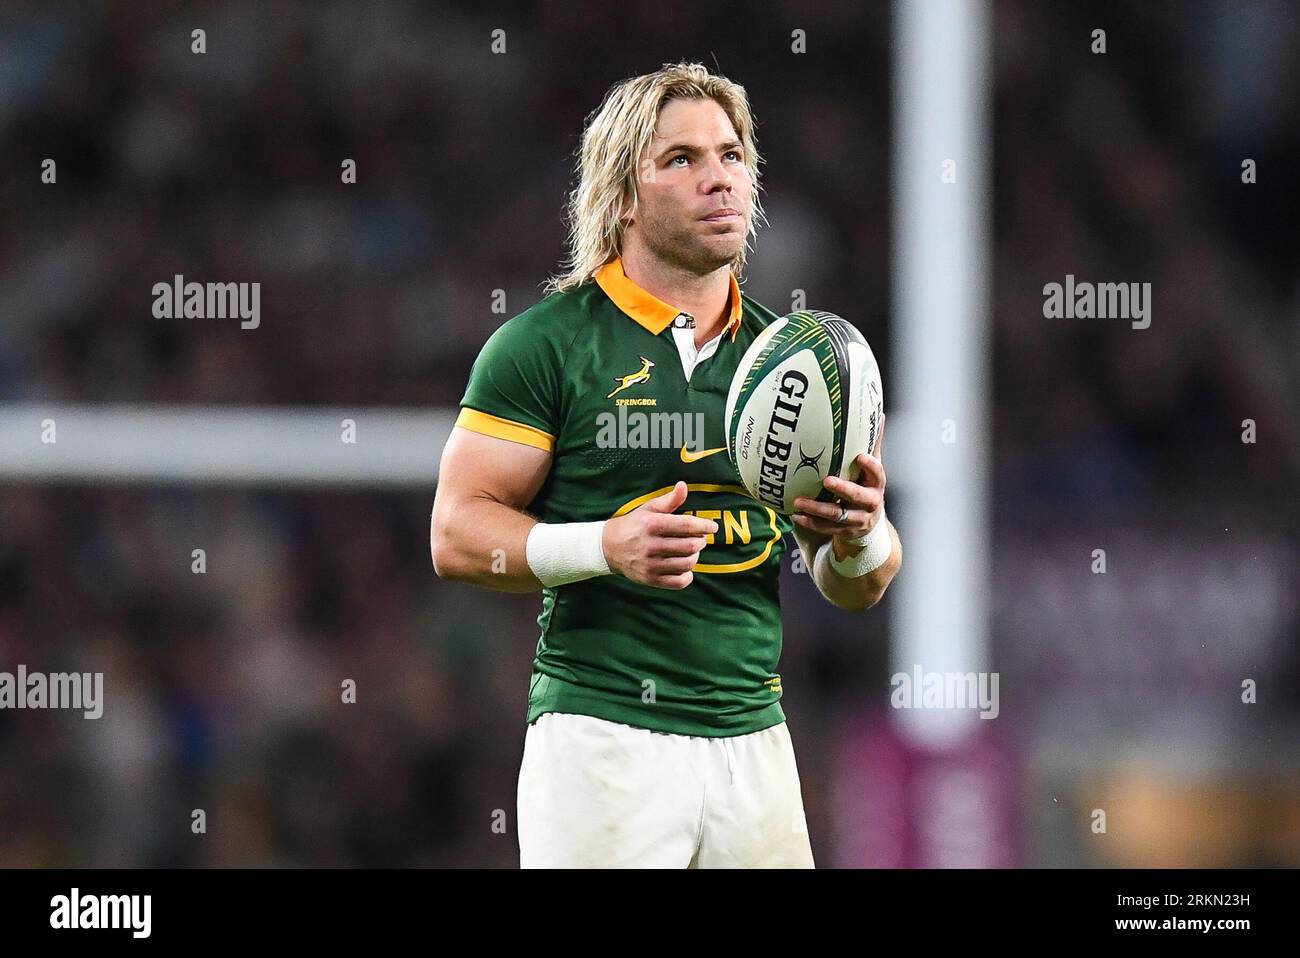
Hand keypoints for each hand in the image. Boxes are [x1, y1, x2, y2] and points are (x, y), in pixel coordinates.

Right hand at [602, 481, 716, 589]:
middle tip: (700, 538)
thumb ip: (669, 500)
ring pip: (687, 564)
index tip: (712, 526)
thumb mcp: (648, 509)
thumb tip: (683, 486)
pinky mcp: (651, 579)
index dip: (704, 525)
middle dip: (701, 541)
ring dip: (695, 556)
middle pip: (690, 546)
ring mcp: (650, 565)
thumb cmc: (633, 525)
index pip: (686, 526)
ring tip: (692, 550)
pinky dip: (687, 575)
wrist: (608, 547)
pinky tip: (684, 566)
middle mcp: (651, 545)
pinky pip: (679, 582)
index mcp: (651, 525)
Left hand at [791, 415, 885, 551]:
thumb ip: (873, 445)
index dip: (870, 466)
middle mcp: (870, 503)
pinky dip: (810, 522)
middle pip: (857, 497)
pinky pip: (825, 528)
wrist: (869, 525)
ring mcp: (857, 519)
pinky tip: (796, 515)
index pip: (878, 474)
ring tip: (798, 501)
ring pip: (837, 515)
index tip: (859, 456)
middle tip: (826, 480)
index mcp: (876, 485)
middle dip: (843, 489)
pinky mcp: (844, 531)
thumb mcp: (872, 469)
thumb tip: (880, 415)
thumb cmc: (866, 487)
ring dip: (817, 509)